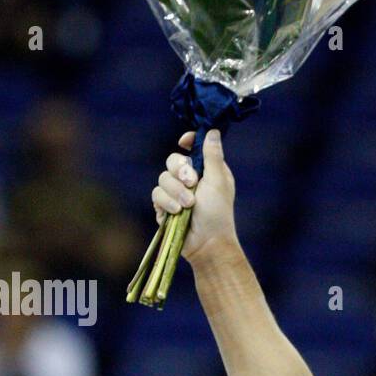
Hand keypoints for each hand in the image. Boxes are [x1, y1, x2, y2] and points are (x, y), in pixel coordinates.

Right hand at [151, 128, 235, 261]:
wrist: (206, 244)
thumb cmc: (217, 214)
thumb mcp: (218, 181)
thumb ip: (213, 156)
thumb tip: (213, 131)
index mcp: (207, 171)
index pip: (192, 148)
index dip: (187, 142)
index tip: (184, 143)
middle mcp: (191, 180)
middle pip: (172, 160)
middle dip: (180, 171)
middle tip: (192, 183)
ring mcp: (176, 193)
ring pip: (162, 178)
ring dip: (175, 191)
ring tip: (188, 205)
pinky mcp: (165, 206)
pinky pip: (156, 195)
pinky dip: (166, 203)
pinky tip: (176, 212)